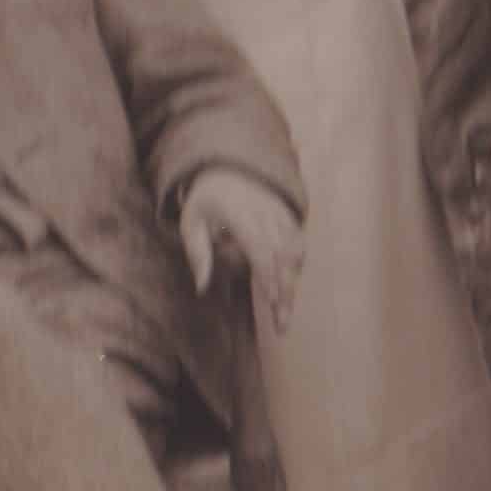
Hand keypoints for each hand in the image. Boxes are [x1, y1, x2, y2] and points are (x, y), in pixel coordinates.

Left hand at [179, 168, 305, 334]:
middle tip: (282, 325)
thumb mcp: (191, 221)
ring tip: (286, 314)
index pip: (261, 248)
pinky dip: (297, 267)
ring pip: (295, 252)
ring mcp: (281, 214)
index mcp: (242, 214)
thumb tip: (201, 287)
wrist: (228, 165)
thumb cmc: (206, 198)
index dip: (268, 276)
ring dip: (293, 284)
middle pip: (283, 257)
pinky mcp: (288, 217)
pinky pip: (299, 244)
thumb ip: (197, 253)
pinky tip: (290, 289)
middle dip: (285, 292)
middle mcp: (267, 214)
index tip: (270, 302)